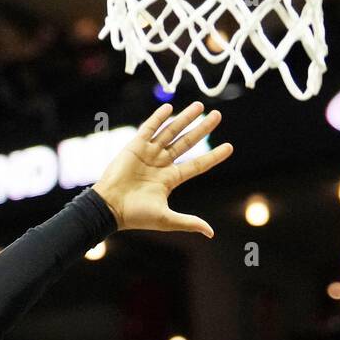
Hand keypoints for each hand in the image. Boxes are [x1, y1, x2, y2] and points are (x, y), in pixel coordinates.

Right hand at [92, 101, 232, 236]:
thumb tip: (210, 233)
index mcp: (170, 179)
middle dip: (202, 129)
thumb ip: (189, 222)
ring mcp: (148, 153)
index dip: (213, 156)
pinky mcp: (134, 147)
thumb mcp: (167, 219)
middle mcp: (161, 164)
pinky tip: (169, 107)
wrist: (110, 207)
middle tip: (217, 116)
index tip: (229, 147)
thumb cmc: (136, 215)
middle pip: (187, 143)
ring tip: (200, 106)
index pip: (197, 165)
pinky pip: (148, 129)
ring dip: (185, 118)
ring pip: (171, 132)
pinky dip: (158, 118)